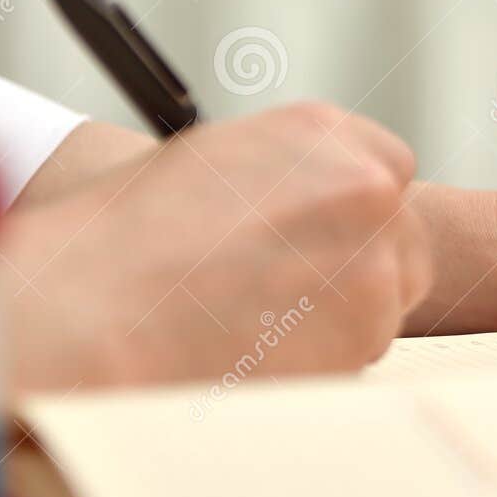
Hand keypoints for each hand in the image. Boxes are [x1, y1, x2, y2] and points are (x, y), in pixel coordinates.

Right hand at [2, 102, 432, 389]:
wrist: (93, 314)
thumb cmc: (128, 241)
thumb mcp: (216, 162)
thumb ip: (291, 175)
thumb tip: (322, 206)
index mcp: (325, 135)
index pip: (390, 169)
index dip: (358, 212)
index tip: (329, 238)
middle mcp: (365, 189)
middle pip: (404, 239)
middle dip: (364, 269)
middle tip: (296, 296)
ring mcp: (376, 261)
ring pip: (386, 303)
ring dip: (342, 320)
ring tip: (255, 325)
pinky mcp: (368, 334)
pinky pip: (364, 353)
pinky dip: (326, 362)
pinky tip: (259, 354)